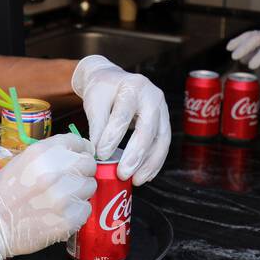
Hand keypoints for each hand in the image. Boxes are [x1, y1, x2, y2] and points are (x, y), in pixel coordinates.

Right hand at [0, 133, 97, 259]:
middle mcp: (55, 171)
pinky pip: (86, 209)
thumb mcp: (22, 161)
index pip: (77, 142)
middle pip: (88, 164)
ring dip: (79, 192)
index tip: (78, 158)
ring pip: (90, 187)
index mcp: (42, 153)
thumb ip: (49, 155)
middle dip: (82, 172)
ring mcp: (63, 196)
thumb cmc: (5, 193)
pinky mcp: (69, 219)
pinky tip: (60, 214)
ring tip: (61, 199)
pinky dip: (77, 212)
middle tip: (69, 182)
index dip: (80, 150)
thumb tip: (77, 153)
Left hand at [71, 55, 169, 184]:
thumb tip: (98, 154)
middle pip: (148, 129)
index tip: (101, 155)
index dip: (112, 137)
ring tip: (136, 180)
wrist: (113, 79)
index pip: (123, 115)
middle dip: (136, 155)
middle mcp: (153, 96)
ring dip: (149, 163)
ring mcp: (162, 109)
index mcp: (133, 87)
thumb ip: (97, 126)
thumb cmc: (103, 90)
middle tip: (122, 173)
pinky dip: (155, 162)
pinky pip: (163, 145)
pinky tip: (145, 175)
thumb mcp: (94, 101)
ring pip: (161, 140)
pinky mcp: (164, 122)